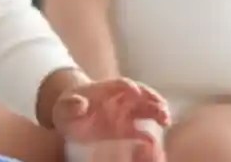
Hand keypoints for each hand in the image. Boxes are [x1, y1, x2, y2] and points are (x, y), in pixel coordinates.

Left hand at [52, 78, 169, 161]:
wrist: (73, 116)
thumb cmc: (69, 108)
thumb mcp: (65, 107)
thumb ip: (71, 106)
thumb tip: (80, 104)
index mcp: (107, 89)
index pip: (121, 85)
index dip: (128, 87)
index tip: (135, 91)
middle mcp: (122, 99)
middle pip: (142, 95)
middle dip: (153, 99)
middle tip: (162, 107)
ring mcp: (127, 114)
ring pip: (147, 110)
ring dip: (158, 113)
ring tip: (166, 121)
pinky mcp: (128, 130)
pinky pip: (142, 133)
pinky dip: (149, 138)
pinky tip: (155, 145)